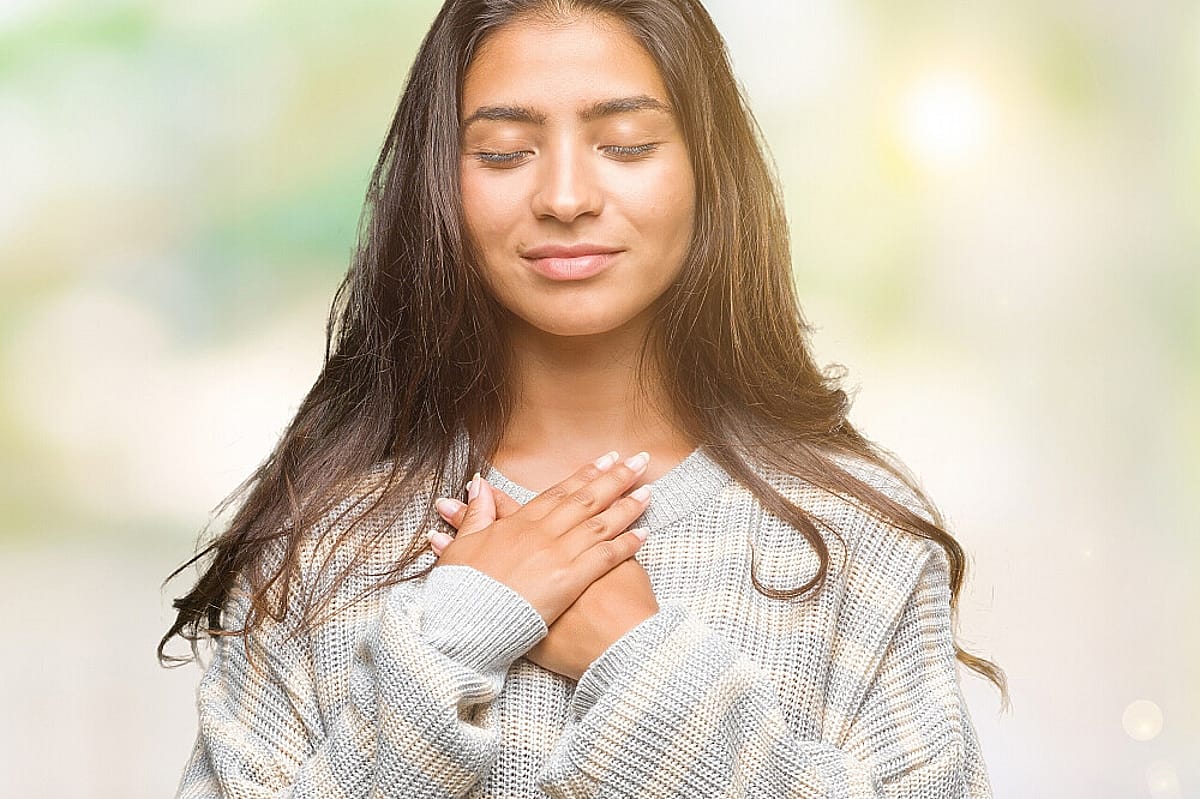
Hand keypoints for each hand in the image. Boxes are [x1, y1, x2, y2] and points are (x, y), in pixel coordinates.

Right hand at [431, 463, 658, 681]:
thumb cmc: (462, 591)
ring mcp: (557, 555)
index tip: (605, 460)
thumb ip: (476, 516)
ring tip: (648, 491)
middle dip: (614, 479)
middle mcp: (542, 534)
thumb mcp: (462, 547)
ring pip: (600, 524)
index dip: (583, 475)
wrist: (465, 623)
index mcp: (518, 525)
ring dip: (626, 506)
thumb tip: (478, 487)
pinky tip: (644, 534)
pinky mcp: (569, 581)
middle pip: (585, 500)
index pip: (558, 493)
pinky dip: (626, 545)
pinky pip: (604, 558)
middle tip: (638, 462)